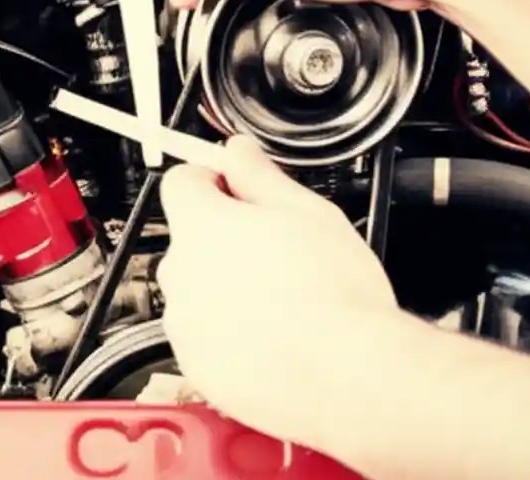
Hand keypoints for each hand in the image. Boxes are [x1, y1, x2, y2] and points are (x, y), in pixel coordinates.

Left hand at [156, 136, 397, 441]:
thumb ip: (260, 176)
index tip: (235, 187)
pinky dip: (229, 333)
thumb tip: (239, 152)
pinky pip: (205, 337)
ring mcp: (185, 325)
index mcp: (201, 227)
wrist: (349, 376)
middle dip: (223, 238)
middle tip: (275, 248)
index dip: (212, 180)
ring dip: (224, 288)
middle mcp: (180, 275)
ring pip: (197, 290)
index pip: (180, 182)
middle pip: (189, 239)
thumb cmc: (336, 297)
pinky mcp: (198, 366)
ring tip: (281, 298)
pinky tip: (273, 335)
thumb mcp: (308, 212)